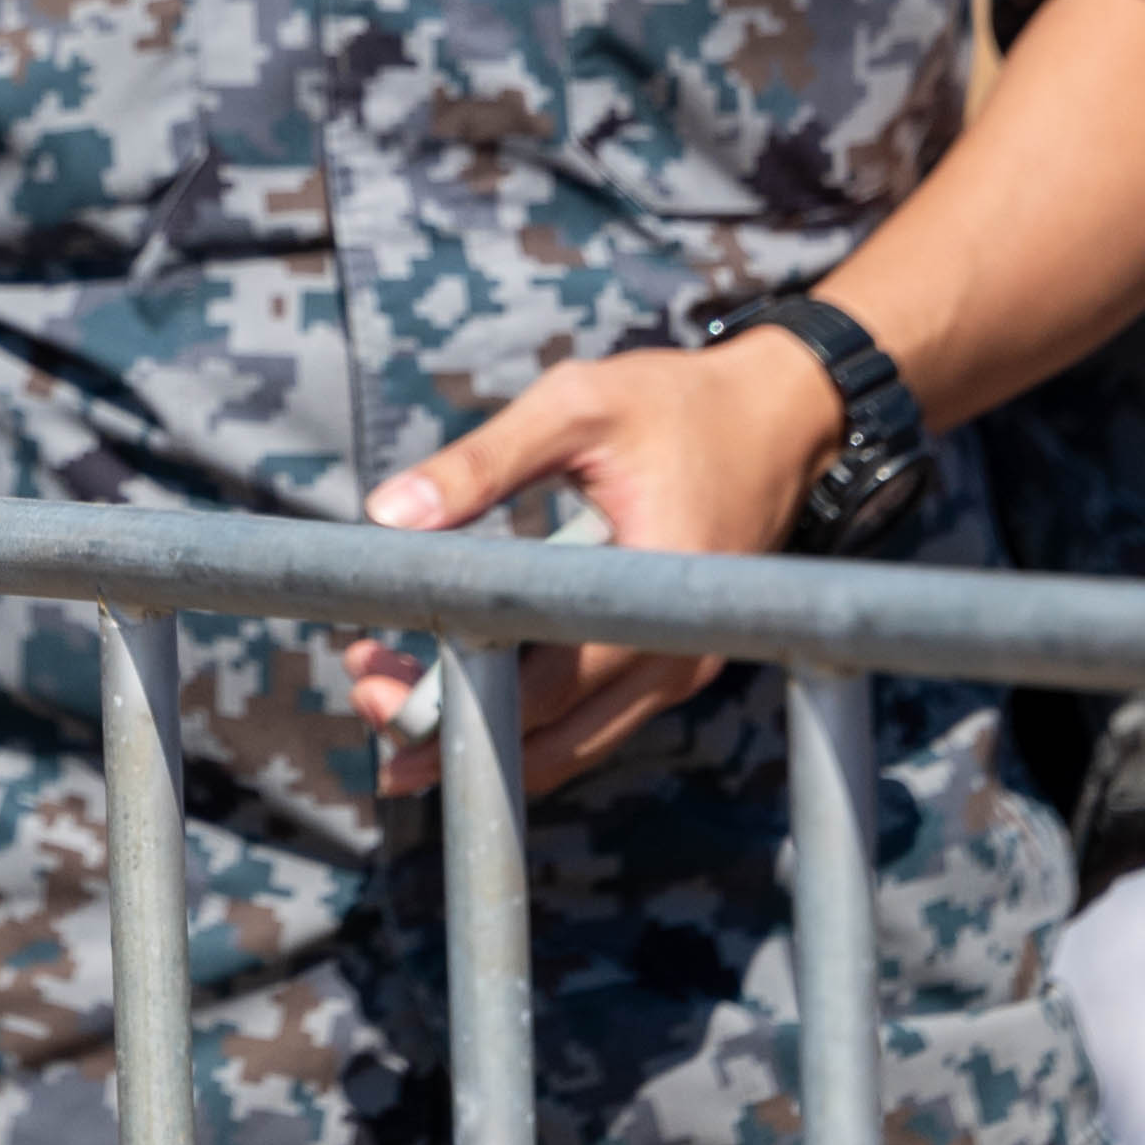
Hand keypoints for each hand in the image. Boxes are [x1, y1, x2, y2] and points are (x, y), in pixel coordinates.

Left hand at [342, 325, 848, 794]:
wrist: (783, 416)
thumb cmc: (676, 404)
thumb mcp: (574, 407)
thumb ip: (481, 461)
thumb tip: (386, 513)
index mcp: (655, 597)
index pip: (542, 687)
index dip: (449, 692)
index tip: (366, 674)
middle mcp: (676, 657)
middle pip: (552, 737)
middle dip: (452, 730)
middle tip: (361, 694)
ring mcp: (678, 668)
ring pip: (571, 740)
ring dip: (485, 727)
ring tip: (388, 690)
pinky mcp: (669, 661)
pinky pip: (591, 715)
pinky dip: (525, 712)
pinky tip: (458, 681)